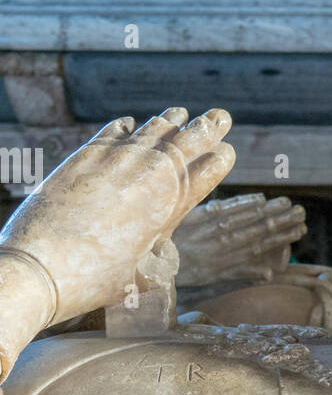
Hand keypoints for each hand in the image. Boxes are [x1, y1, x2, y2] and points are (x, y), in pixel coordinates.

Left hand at [1, 107, 234, 324]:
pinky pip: (113, 131)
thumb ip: (154, 259)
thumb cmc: (92, 282)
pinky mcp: (85, 154)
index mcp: (169, 206)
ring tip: (180, 113)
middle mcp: (149, 176)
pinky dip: (126, 126)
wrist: (41, 267)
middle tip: (220, 116)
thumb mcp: (138, 277)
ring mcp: (117, 160)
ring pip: (153, 130)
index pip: (205, 173)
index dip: (218, 160)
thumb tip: (160, 256)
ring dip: (170, 120)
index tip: (227, 150)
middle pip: (186, 142)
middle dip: (207, 127)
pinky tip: (130, 124)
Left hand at [174, 193, 305, 286]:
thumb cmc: (186, 271)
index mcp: (229, 260)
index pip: (263, 245)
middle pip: (259, 229)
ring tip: (287, 204)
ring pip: (246, 217)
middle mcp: (223, 243)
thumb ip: (242, 273)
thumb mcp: (214, 278)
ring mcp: (212, 229)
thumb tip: (269, 274)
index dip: (284, 237)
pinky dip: (243, 203)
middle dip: (283, 220)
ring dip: (268, 210)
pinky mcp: (199, 215)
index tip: (301, 228)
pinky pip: (226, 208)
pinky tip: (259, 198)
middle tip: (302, 212)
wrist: (152, 260)